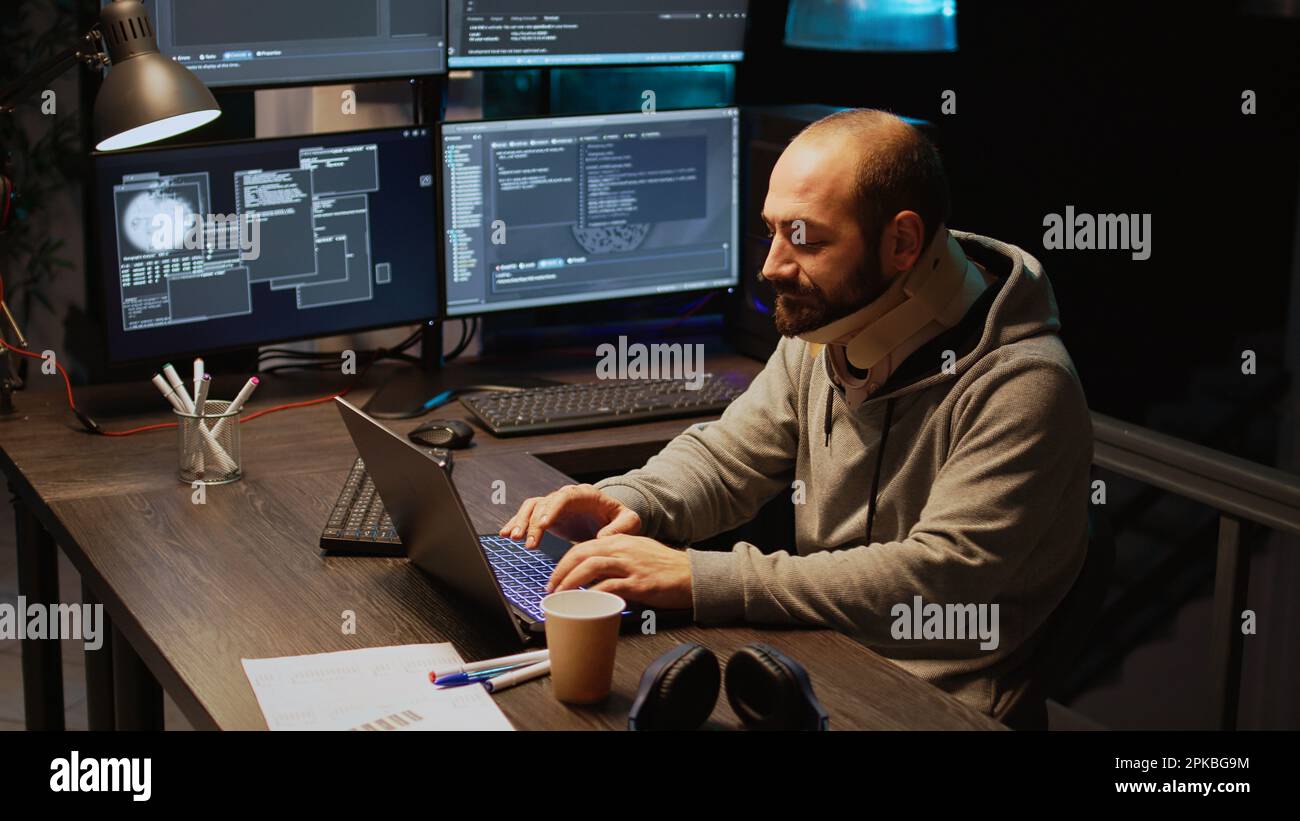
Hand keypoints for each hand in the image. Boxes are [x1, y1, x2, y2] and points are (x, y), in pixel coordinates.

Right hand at [499, 484, 641, 547]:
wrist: (611, 519)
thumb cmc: (620, 519)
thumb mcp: (629, 522)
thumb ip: (622, 527)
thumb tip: (603, 536)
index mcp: (585, 495)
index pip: (565, 497)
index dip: (552, 509)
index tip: (544, 524)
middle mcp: (566, 496)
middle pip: (545, 503)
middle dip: (533, 521)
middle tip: (526, 541)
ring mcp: (554, 505)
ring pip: (532, 507)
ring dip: (521, 521)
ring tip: (513, 538)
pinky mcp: (547, 515)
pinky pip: (527, 515)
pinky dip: (516, 523)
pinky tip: (506, 534)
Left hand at [547, 534, 691, 609]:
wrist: (692, 575)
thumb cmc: (666, 567)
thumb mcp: (637, 553)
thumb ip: (616, 557)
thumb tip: (592, 572)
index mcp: (620, 540)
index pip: (583, 546)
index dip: (564, 562)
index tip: (555, 577)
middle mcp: (622, 548)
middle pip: (581, 554)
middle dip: (560, 571)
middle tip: (551, 588)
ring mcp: (630, 565)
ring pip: (590, 567)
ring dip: (570, 582)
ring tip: (561, 595)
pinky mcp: (639, 583)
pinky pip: (609, 586)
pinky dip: (593, 594)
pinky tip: (585, 602)